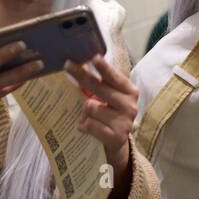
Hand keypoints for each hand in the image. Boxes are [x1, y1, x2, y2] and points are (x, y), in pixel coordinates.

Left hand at [64, 53, 138, 185]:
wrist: (116, 142)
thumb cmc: (108, 114)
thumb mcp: (105, 96)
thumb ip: (96, 81)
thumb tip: (79, 62)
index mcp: (130, 91)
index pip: (113, 76)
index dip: (102, 66)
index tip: (92, 56)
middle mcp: (131, 106)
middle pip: (100, 88)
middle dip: (82, 76)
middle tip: (67, 65)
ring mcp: (125, 122)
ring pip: (91, 107)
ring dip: (84, 111)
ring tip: (88, 116)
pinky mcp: (116, 137)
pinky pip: (90, 125)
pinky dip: (84, 125)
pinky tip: (86, 126)